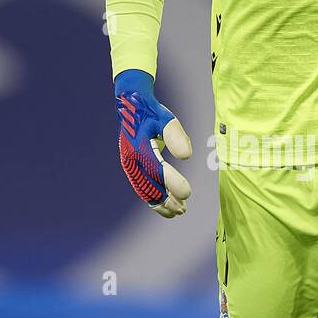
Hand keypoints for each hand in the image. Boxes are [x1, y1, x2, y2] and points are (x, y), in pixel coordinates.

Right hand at [114, 69, 191, 217]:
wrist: (130, 106)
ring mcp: (129, 165)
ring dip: (161, 203)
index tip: (188, 193)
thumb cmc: (151, 112)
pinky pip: (141, 188)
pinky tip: (165, 207)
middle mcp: (131, 159)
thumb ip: (176, 136)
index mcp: (139, 147)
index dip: (172, 183)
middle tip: (185, 208)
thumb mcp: (165, 118)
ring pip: (145, 191)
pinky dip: (153, 199)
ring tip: (178, 211)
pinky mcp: (131, 168)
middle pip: (150, 186)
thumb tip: (187, 156)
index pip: (157, 171)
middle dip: (168, 200)